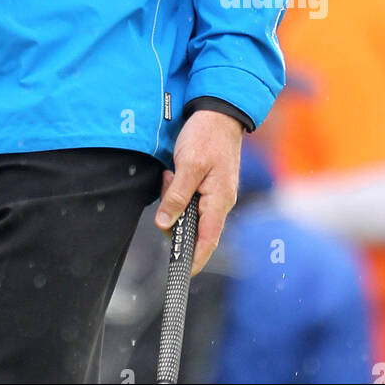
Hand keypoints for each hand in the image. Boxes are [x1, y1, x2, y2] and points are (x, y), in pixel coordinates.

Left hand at [154, 109, 242, 275]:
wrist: (218, 111)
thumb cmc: (207, 136)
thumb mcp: (188, 165)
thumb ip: (177, 196)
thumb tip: (165, 224)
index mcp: (219, 200)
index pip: (208, 240)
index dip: (195, 259)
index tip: (181, 273)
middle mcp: (219, 201)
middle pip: (194, 227)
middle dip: (175, 217)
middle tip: (166, 189)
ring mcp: (215, 192)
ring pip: (188, 210)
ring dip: (174, 199)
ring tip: (171, 173)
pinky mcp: (208, 183)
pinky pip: (189, 197)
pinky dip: (177, 189)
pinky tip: (173, 171)